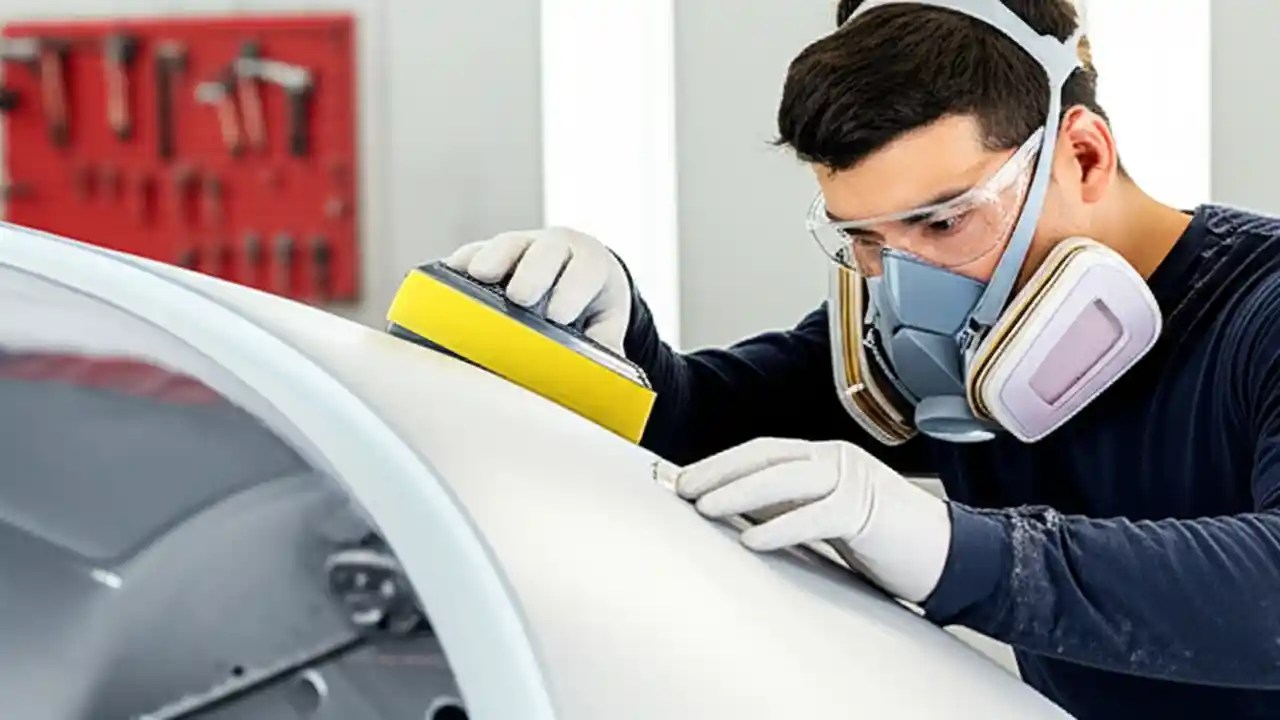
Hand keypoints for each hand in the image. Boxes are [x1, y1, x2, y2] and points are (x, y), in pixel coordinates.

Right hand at [445, 227, 632, 352]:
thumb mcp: (605, 323)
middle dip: (533, 272)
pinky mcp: (487, 252)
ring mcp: (520, 247)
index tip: (559, 316)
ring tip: (476, 276)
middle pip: (546, 251)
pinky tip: (445, 278)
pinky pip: (472, 252)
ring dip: (491, 259)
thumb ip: (604, 347)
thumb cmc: (591, 305)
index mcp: (589, 264)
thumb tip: (601, 385)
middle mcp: (555, 249)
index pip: (586, 270)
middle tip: (520, 297)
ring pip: (507, 245)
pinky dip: (461, 264)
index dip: (573, 290)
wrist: (577, 273)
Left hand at [674, 438, 951, 603]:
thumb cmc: (884, 541)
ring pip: (785, 478)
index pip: (762, 452)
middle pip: (767, 457)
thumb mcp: (825, 519)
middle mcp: (836, 460)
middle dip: (719, 472)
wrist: (950, 557)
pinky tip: (753, 539)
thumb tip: (731, 513)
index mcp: (824, 459)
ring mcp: (853, 480)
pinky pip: (815, 516)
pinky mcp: (868, 512)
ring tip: (705, 507)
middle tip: (682, 489)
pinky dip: (780, 527)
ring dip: (739, 492)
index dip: (720, 464)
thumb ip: (787, 509)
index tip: (685, 480)